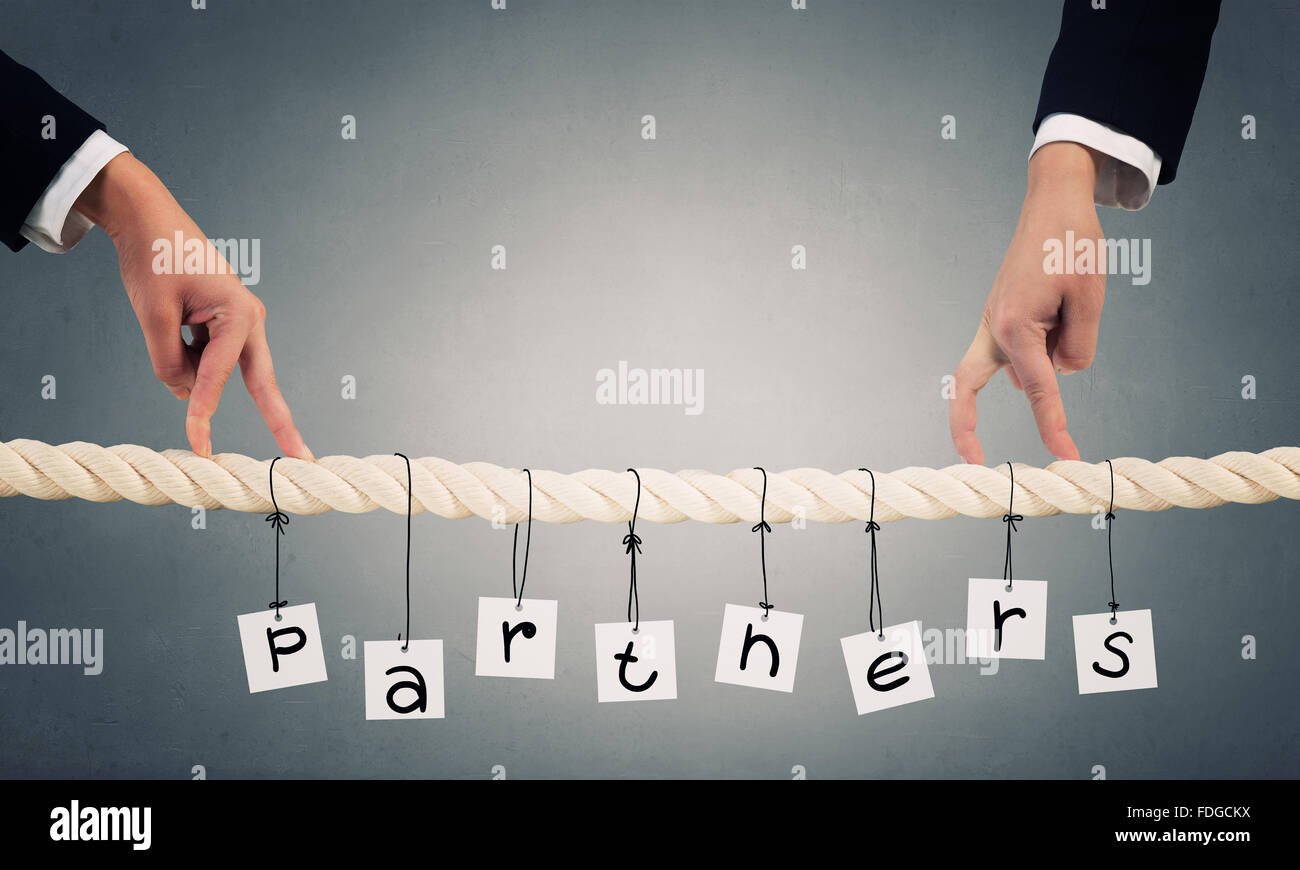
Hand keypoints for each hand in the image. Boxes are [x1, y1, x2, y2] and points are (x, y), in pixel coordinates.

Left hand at [75, 153, 312, 459]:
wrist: (149, 220)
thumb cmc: (154, 260)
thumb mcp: (152, 314)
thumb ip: (168, 363)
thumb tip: (183, 396)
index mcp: (240, 314)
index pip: (219, 376)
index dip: (203, 413)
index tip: (200, 448)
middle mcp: (250, 321)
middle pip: (261, 382)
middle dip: (280, 420)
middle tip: (303, 458)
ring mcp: (241, 325)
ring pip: (217, 370)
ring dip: (188, 363)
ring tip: (169, 315)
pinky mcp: (226, 328)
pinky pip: (206, 359)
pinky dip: (186, 353)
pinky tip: (174, 318)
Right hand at [949, 141, 1106, 464]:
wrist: (1053, 200)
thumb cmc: (1071, 243)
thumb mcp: (1090, 298)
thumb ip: (1078, 348)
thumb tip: (1061, 375)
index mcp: (1013, 326)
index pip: (1039, 390)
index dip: (1055, 427)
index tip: (1067, 459)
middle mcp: (993, 328)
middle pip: (968, 388)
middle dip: (965, 426)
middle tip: (973, 463)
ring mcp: (991, 322)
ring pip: (1019, 365)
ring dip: (1049, 351)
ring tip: (1075, 297)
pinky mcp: (1000, 317)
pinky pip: (1019, 348)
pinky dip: (1046, 343)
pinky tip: (1065, 308)